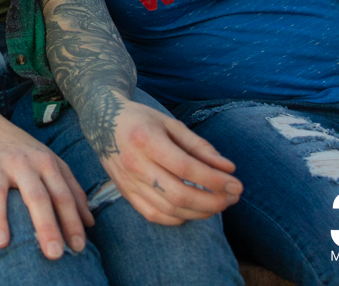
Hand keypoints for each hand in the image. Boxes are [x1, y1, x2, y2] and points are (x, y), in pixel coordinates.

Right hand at [0, 94, 92, 259]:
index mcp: (46, 163)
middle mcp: (23, 162)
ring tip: (1, 245)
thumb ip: (72, 190)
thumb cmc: (24, 152)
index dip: (72, 221)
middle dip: (46, 225)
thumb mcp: (52, 163)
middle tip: (54, 254)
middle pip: (36, 195)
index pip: (63, 195)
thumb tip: (90, 224)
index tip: (78, 247)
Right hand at [95, 97, 240, 223]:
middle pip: (179, 195)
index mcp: (145, 139)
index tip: (236, 184)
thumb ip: (199, 146)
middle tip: (232, 197)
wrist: (101, 122)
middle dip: (213, 201)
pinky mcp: (125, 192)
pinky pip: (154, 215)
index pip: (185, 168)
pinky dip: (178, 219)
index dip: (215, 180)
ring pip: (169, 210)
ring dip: (200, 212)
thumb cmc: (141, 119)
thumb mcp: (170, 123)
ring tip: (218, 204)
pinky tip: (192, 210)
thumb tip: (228, 168)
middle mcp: (134, 163)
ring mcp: (127, 181)